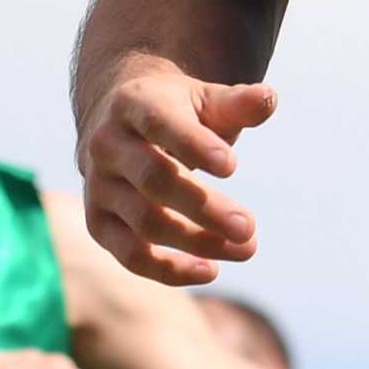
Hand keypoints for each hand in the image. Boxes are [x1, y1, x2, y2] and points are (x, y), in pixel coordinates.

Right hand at [76, 57, 274, 285]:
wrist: (118, 124)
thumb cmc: (176, 112)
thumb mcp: (204, 100)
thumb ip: (236, 104)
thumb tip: (269, 98)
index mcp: (133, 103)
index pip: (159, 123)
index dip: (193, 146)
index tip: (232, 166)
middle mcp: (108, 145)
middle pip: (153, 179)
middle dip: (203, 206)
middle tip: (248, 226)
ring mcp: (99, 187)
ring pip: (145, 222)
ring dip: (197, 241)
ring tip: (246, 248)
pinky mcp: (99, 223)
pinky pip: (131, 255)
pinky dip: (170, 269)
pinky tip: (211, 270)